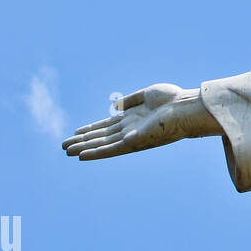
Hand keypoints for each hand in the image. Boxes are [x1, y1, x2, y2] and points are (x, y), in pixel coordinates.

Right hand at [62, 84, 218, 160]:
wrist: (186, 107)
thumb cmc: (173, 99)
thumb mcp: (147, 95)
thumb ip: (130, 100)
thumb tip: (114, 106)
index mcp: (132, 118)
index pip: (107, 126)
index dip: (91, 129)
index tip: (75, 132)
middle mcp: (130, 129)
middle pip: (101, 137)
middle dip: (82, 141)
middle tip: (64, 146)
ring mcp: (131, 137)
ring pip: (102, 145)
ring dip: (84, 148)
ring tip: (66, 151)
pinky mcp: (134, 143)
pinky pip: (111, 150)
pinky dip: (96, 153)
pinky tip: (82, 156)